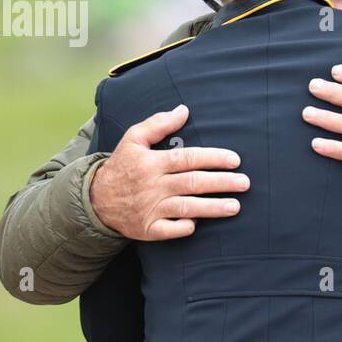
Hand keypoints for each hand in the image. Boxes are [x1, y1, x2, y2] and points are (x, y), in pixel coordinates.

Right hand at [89, 104, 249, 239]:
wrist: (95, 199)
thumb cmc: (122, 166)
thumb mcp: (133, 139)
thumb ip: (159, 124)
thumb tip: (184, 110)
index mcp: (152, 162)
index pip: (188, 158)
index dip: (213, 158)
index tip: (235, 160)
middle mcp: (153, 185)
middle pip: (193, 183)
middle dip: (222, 182)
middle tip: (245, 183)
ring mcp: (151, 209)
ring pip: (187, 207)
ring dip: (213, 208)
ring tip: (236, 206)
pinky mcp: (148, 229)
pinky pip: (171, 230)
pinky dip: (185, 227)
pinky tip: (199, 223)